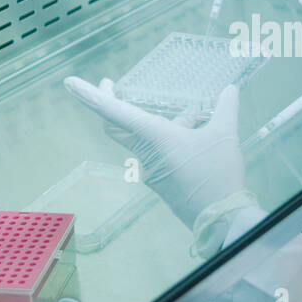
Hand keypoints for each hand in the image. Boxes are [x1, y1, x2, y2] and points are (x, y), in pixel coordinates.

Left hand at [63, 78, 256, 253]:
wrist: (218, 218)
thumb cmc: (215, 173)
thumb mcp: (225, 135)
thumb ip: (226, 108)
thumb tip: (231, 89)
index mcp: (153, 136)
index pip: (112, 112)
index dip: (90, 95)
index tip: (70, 83)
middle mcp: (145, 151)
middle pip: (117, 124)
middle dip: (112, 103)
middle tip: (113, 84)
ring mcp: (152, 168)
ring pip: (147, 136)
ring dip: (164, 121)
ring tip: (197, 113)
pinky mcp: (162, 180)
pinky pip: (160, 151)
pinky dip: (174, 138)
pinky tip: (199, 136)